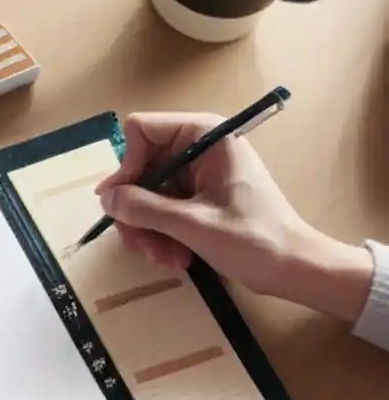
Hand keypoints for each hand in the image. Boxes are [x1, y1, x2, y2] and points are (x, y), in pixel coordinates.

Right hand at [96, 112, 371, 320]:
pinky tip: (175, 259)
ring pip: (147, 193)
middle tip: (141, 245)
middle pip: (140, 168)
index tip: (125, 203)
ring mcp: (198, 173)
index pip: (141, 130)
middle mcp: (199, 147)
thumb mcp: (192, 224)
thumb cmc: (254, 240)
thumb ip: (143, 208)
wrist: (295, 269)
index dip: (127, 166)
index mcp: (205, 136)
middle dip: (138, 210)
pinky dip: (162, 234)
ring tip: (164, 259)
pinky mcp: (199, 196)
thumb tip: (104, 198)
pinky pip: (162, 208)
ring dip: (148, 229)